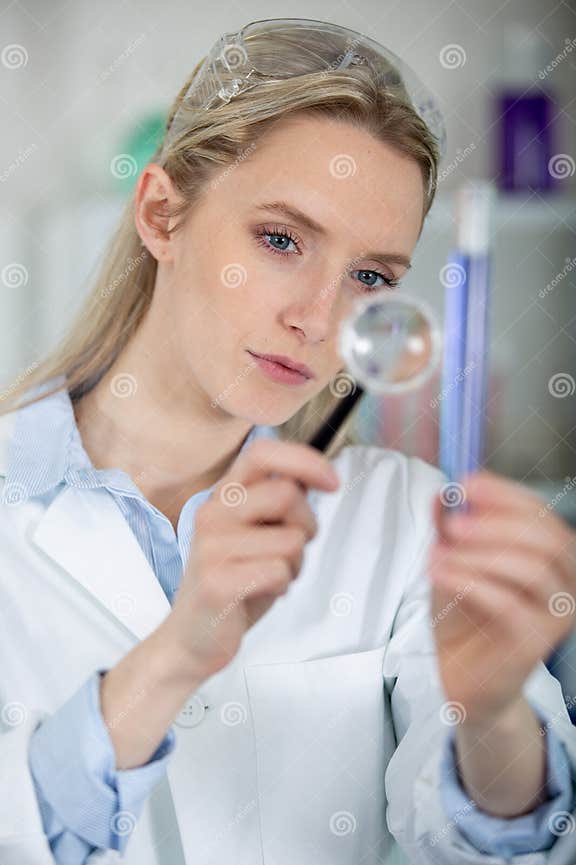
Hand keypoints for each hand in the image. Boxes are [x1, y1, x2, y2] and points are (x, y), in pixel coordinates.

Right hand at [160, 437, 339, 680]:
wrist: (192, 638)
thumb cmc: (233, 581)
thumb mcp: (254, 532)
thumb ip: (277, 502)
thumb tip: (316, 474)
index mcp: (223, 496)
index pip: (263, 452)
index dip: (304, 460)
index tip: (330, 482)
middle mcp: (212, 514)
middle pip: (287, 494)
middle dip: (307, 526)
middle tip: (291, 550)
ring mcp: (211, 547)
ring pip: (291, 539)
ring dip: (296, 564)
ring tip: (270, 576)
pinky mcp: (217, 581)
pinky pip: (279, 571)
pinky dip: (283, 585)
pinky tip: (260, 592)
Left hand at [428, 469, 575, 725]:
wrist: (459, 675)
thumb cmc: (462, 614)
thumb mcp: (452, 560)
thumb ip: (449, 528)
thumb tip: (443, 495)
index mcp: (552, 555)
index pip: (541, 514)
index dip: (506, 494)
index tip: (466, 483)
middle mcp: (566, 583)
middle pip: (547, 539)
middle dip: (497, 522)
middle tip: (453, 521)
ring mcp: (556, 614)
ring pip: (532, 569)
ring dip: (481, 552)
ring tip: (437, 550)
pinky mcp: (536, 643)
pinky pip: (508, 603)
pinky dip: (469, 580)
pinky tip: (437, 570)